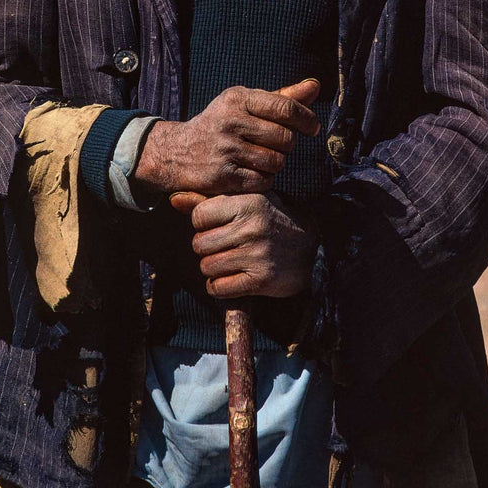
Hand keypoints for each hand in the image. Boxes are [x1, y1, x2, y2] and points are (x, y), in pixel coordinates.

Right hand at [134, 79, 320, 197]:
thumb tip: (316, 86)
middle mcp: (230, 121)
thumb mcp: (245, 104)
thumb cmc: (221, 124)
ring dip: (275, 164)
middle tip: (273, 144)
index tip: (312, 127)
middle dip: (286, 144)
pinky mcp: (222, 176)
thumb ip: (282, 97)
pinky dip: (263, 180)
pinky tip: (250, 172)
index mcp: (237, 98)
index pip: (285, 108)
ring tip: (259, 158)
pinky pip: (263, 181)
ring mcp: (225, 149)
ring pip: (276, 162)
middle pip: (285, 138)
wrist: (176, 151)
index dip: (306, 119)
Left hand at [169, 191, 317, 298]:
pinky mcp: (260, 280)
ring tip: (228, 261)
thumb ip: (209, 200)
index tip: (216, 226)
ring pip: (207, 267)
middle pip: (200, 244)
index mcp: (248, 202)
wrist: (314, 248)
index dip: (203, 223)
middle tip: (223, 246)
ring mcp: (256, 254)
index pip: (199, 215)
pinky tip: (230, 279)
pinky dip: (219, 287)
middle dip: (206, 248)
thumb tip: (173, 198)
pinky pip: (219, 288)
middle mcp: (252, 227)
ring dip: (213, 268)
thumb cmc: (272, 219)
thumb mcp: (247, 201)